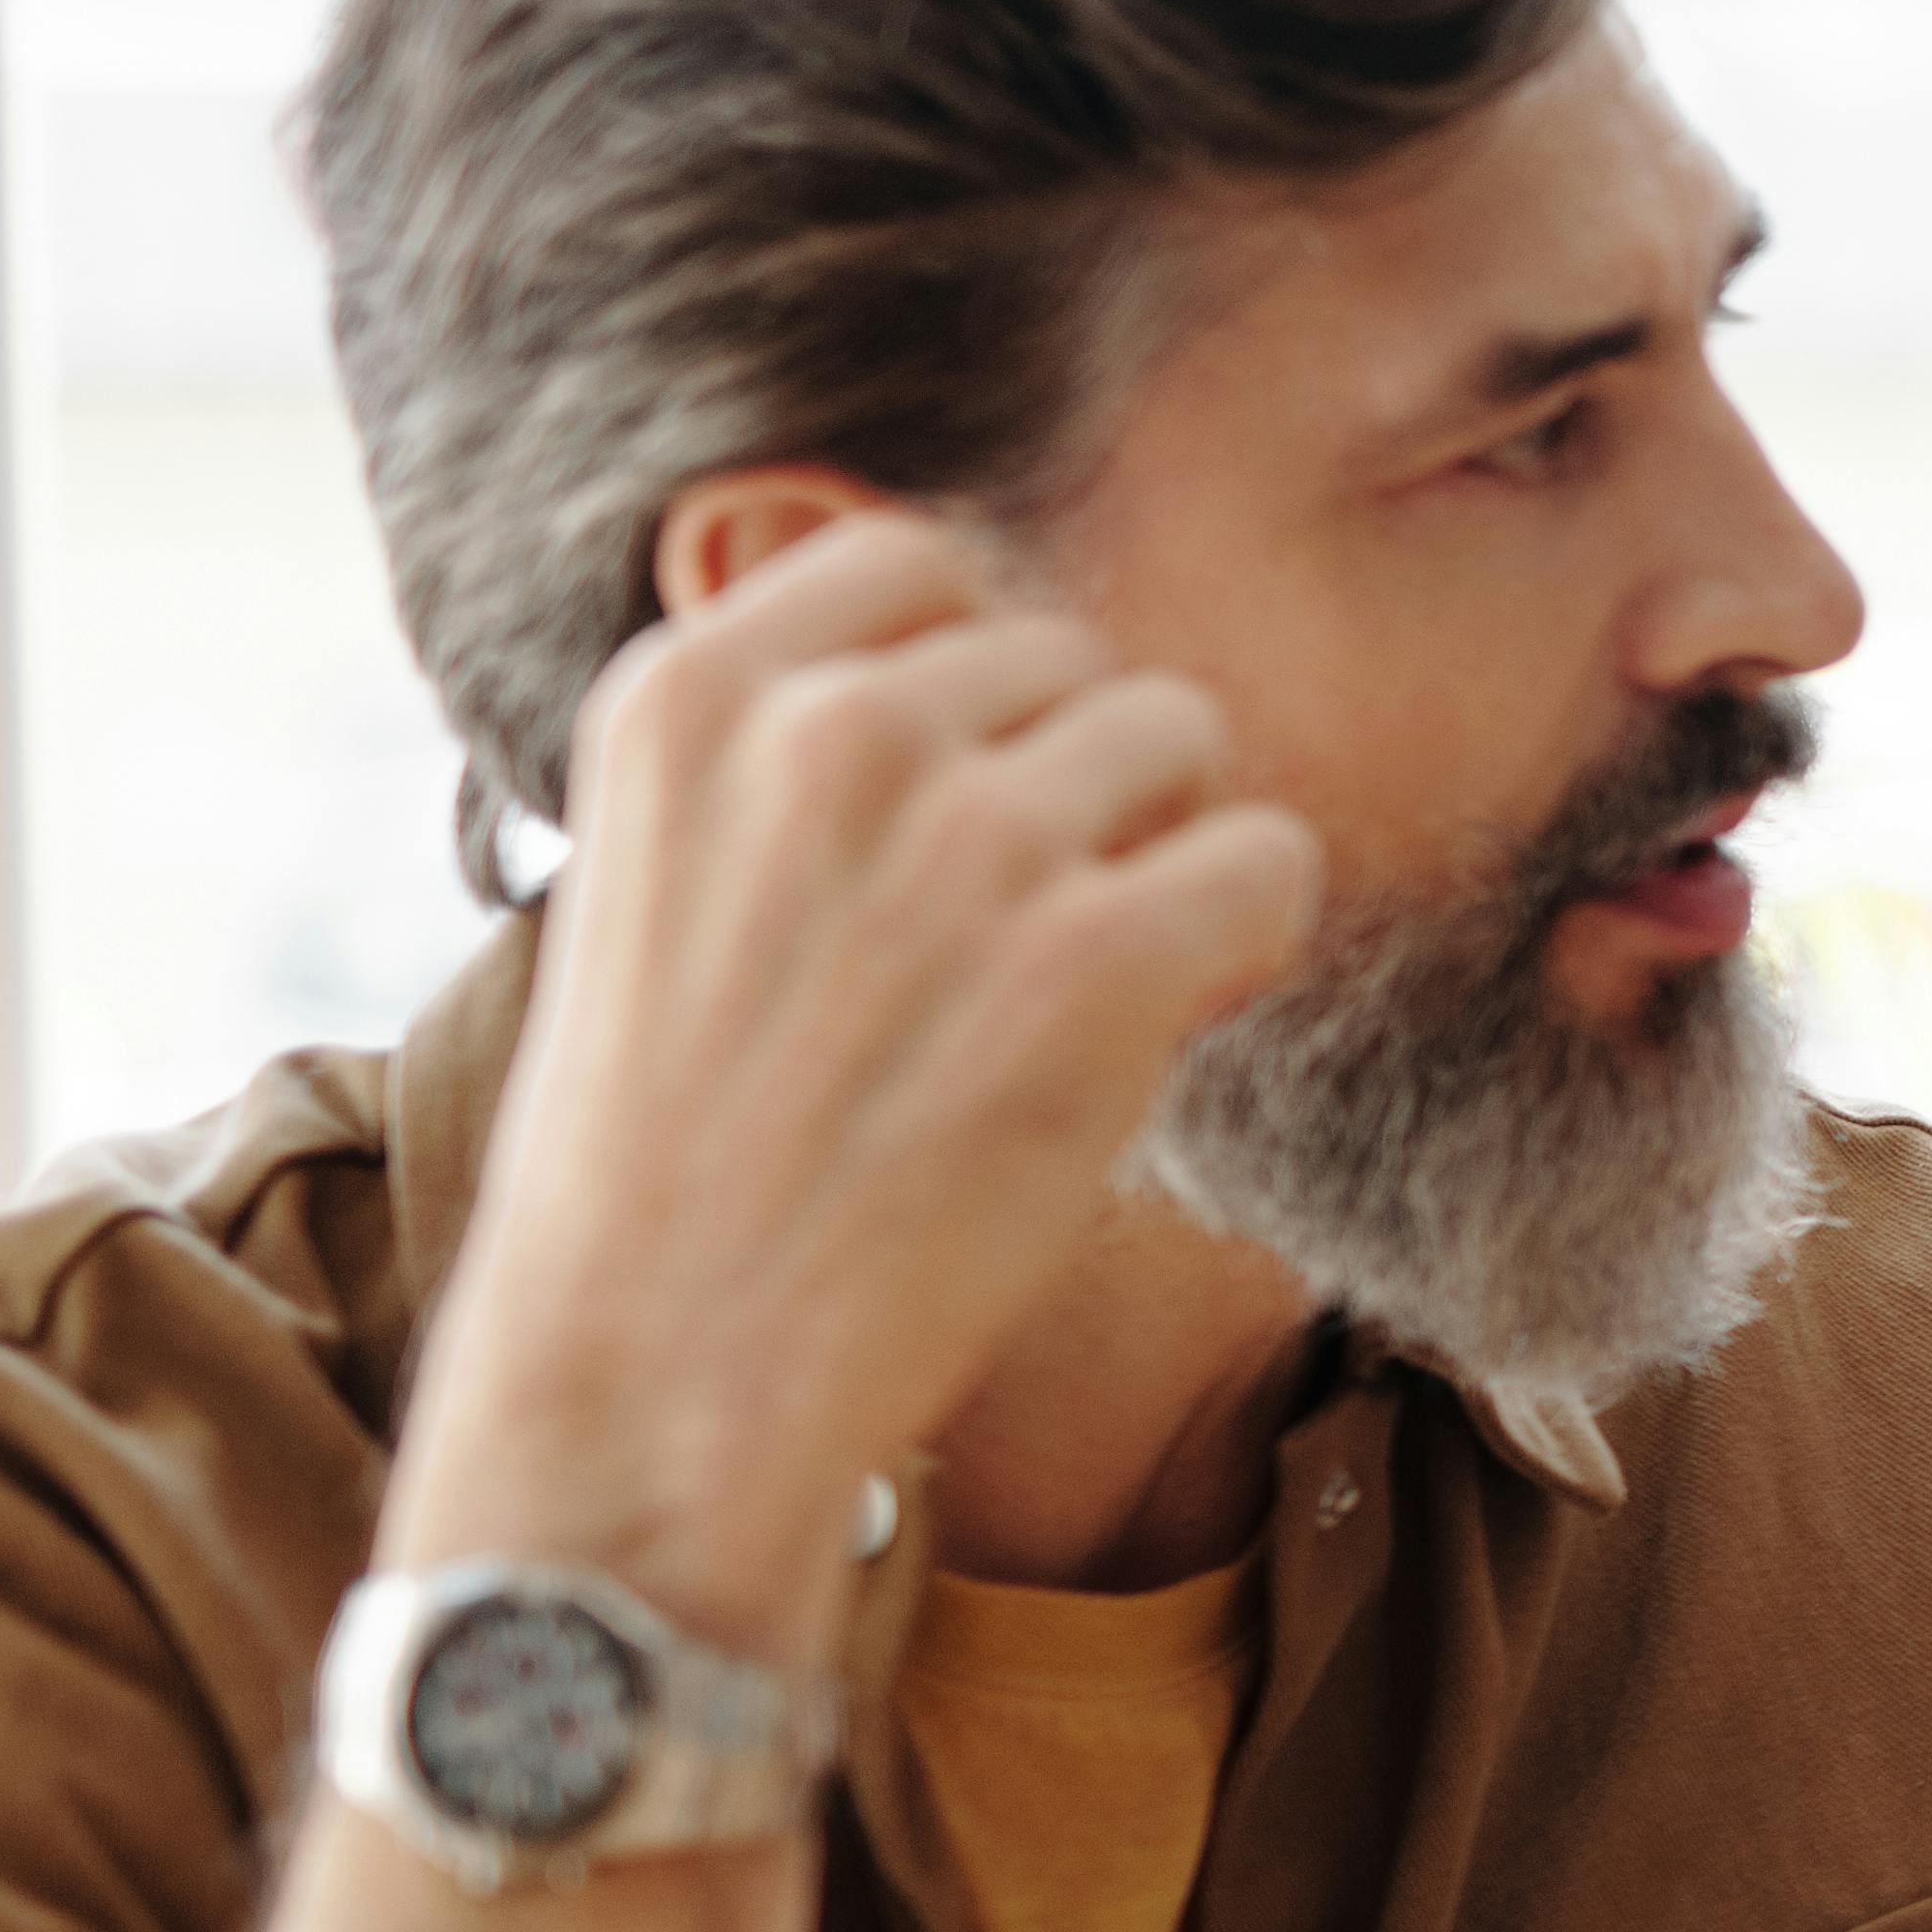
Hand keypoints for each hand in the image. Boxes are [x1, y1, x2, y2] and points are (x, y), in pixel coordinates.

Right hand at [396, 506, 1321, 1661]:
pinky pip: (1270, 860)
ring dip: (1161, 857)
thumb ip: (801, 751)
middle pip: (1072, 659)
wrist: (661, 1366)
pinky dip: (1245, 943)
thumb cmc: (680, 1145)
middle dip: (1077, 787)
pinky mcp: (1098, 958)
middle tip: (1004, 951)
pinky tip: (1159, 1024)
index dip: (979, 691)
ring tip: (1065, 996)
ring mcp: (968, 837)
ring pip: (1184, 740)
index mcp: (694, 691)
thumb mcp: (670, 875)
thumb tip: (1014, 665)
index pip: (922, 565)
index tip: (951, 809)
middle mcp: (830, 729)